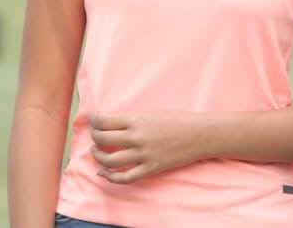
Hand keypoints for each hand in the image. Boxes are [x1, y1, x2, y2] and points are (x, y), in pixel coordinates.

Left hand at [90, 112, 206, 183]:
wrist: (200, 135)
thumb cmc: (178, 120)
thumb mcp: (152, 113)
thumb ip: (133, 120)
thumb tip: (113, 125)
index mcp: (137, 120)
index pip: (104, 122)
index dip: (94, 122)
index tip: (93, 122)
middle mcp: (137, 137)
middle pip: (102, 140)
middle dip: (94, 139)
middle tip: (95, 137)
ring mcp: (143, 155)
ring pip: (109, 160)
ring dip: (98, 157)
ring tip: (97, 153)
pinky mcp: (150, 168)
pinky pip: (124, 177)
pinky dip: (110, 177)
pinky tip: (104, 174)